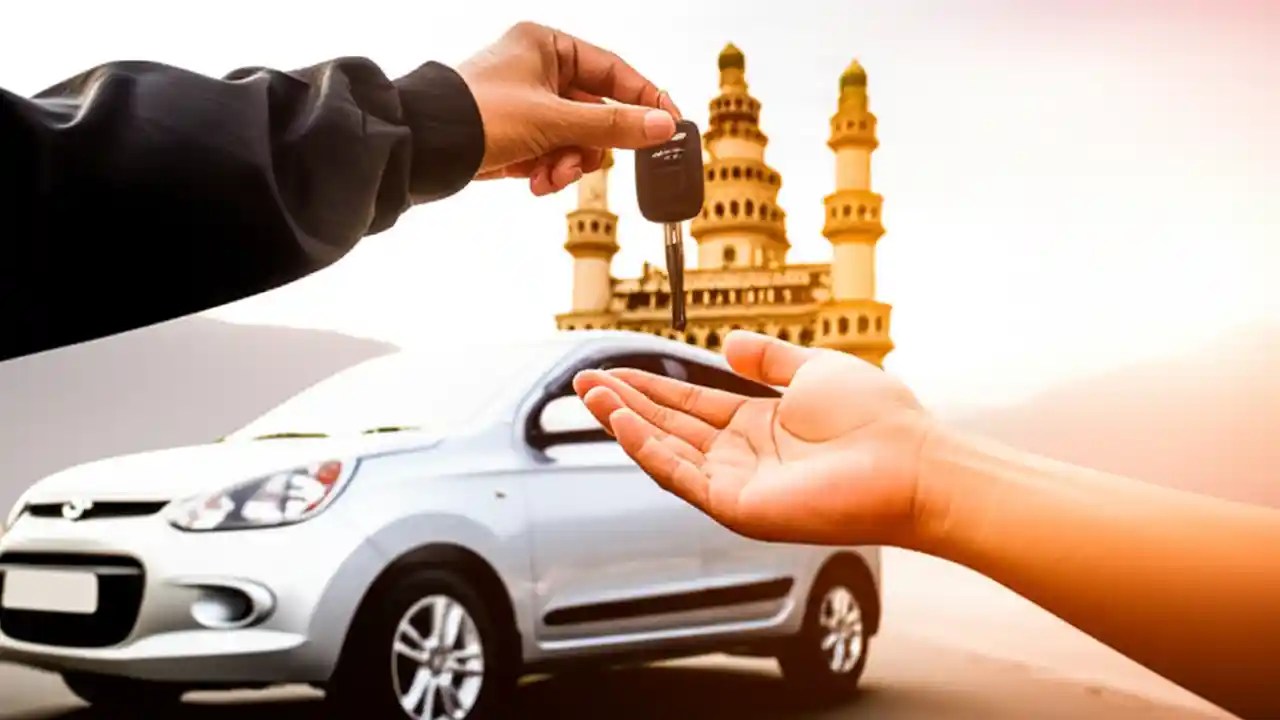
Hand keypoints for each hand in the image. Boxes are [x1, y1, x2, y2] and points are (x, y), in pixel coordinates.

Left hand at [454, 22, 681, 195]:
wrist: (422, 148)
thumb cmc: (477, 114)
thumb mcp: (555, 121)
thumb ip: (613, 126)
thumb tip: (661, 126)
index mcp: (547, 46)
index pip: (614, 71)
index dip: (644, 100)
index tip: (669, 126)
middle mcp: (537, 69)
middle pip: (594, 112)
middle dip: (590, 146)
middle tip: (583, 163)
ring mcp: (525, 103)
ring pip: (574, 138)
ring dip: (567, 164)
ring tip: (548, 176)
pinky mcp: (513, 133)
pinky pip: (550, 153)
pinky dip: (547, 171)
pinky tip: (533, 182)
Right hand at [572, 331, 937, 547]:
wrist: (912, 461)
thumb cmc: (879, 420)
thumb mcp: (814, 370)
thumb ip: (769, 358)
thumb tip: (728, 343)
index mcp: (760, 425)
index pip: (690, 405)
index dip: (652, 387)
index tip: (616, 369)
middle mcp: (743, 457)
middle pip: (669, 427)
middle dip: (625, 404)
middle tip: (585, 381)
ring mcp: (738, 483)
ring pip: (666, 451)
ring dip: (627, 423)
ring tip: (592, 395)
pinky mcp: (738, 505)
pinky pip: (681, 475)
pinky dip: (648, 448)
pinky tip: (624, 423)